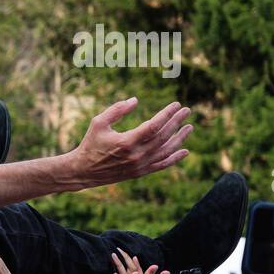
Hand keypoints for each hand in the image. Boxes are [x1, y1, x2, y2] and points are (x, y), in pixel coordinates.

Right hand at [69, 99, 191, 187]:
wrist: (83, 171)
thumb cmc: (90, 143)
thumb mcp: (99, 123)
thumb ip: (117, 110)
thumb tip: (135, 100)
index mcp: (127, 141)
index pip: (154, 125)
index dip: (167, 114)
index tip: (176, 104)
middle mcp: (136, 155)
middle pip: (164, 136)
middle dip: (176, 122)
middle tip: (186, 110)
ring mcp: (140, 165)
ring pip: (166, 151)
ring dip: (180, 138)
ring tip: (189, 127)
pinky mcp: (140, 173)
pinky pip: (162, 165)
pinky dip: (174, 158)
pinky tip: (184, 151)